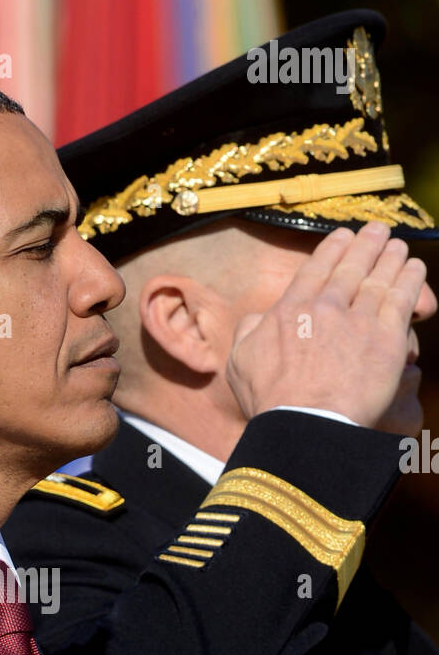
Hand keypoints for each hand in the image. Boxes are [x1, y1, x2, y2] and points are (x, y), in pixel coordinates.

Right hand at [227, 221, 427, 428]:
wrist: (304, 423)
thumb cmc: (270, 400)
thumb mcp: (240, 362)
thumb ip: (248, 331)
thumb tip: (258, 317)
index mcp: (290, 310)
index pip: (316, 269)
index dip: (332, 248)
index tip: (343, 236)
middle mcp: (325, 307)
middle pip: (351, 266)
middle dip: (366, 244)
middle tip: (377, 231)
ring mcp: (358, 321)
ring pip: (379, 278)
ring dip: (390, 257)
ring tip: (398, 246)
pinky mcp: (386, 339)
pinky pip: (401, 300)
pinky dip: (409, 279)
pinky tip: (414, 268)